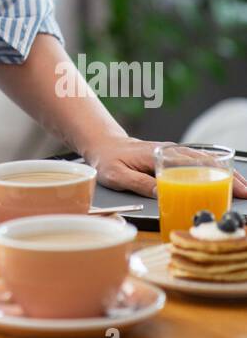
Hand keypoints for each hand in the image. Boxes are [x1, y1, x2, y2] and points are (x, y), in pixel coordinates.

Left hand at [86, 135, 246, 199]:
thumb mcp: (118, 175)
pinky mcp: (175, 157)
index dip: (217, 177)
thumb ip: (139, 183)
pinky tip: (226, 182)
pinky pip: (200, 163)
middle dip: (231, 176)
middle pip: (208, 162)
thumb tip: (164, 193)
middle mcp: (172, 150)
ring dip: (227, 174)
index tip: (234, 188)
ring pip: (207, 162)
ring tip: (243, 190)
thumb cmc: (110, 160)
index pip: (195, 164)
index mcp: (161, 154)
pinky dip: (216, 171)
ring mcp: (175, 153)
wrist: (105, 145)